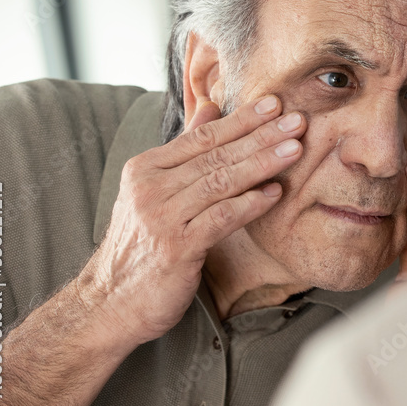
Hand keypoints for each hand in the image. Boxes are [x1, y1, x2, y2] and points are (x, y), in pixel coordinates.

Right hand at [78, 95, 305, 343]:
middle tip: (297, 120)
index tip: (274, 102)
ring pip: (221, 181)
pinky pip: (221, 218)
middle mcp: (150, 187)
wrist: (109, 303)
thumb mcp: (155, 190)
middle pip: (216, 154)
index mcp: (145, 168)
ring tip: (295, 150)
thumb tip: (210, 105)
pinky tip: (275, 193)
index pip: (202, 136)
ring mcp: (160, 216)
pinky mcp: (175, 247)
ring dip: (262, 164)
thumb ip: (185, 149)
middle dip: (261, 135)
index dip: (241, 118)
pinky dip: (250, 204)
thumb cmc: (141, 246)